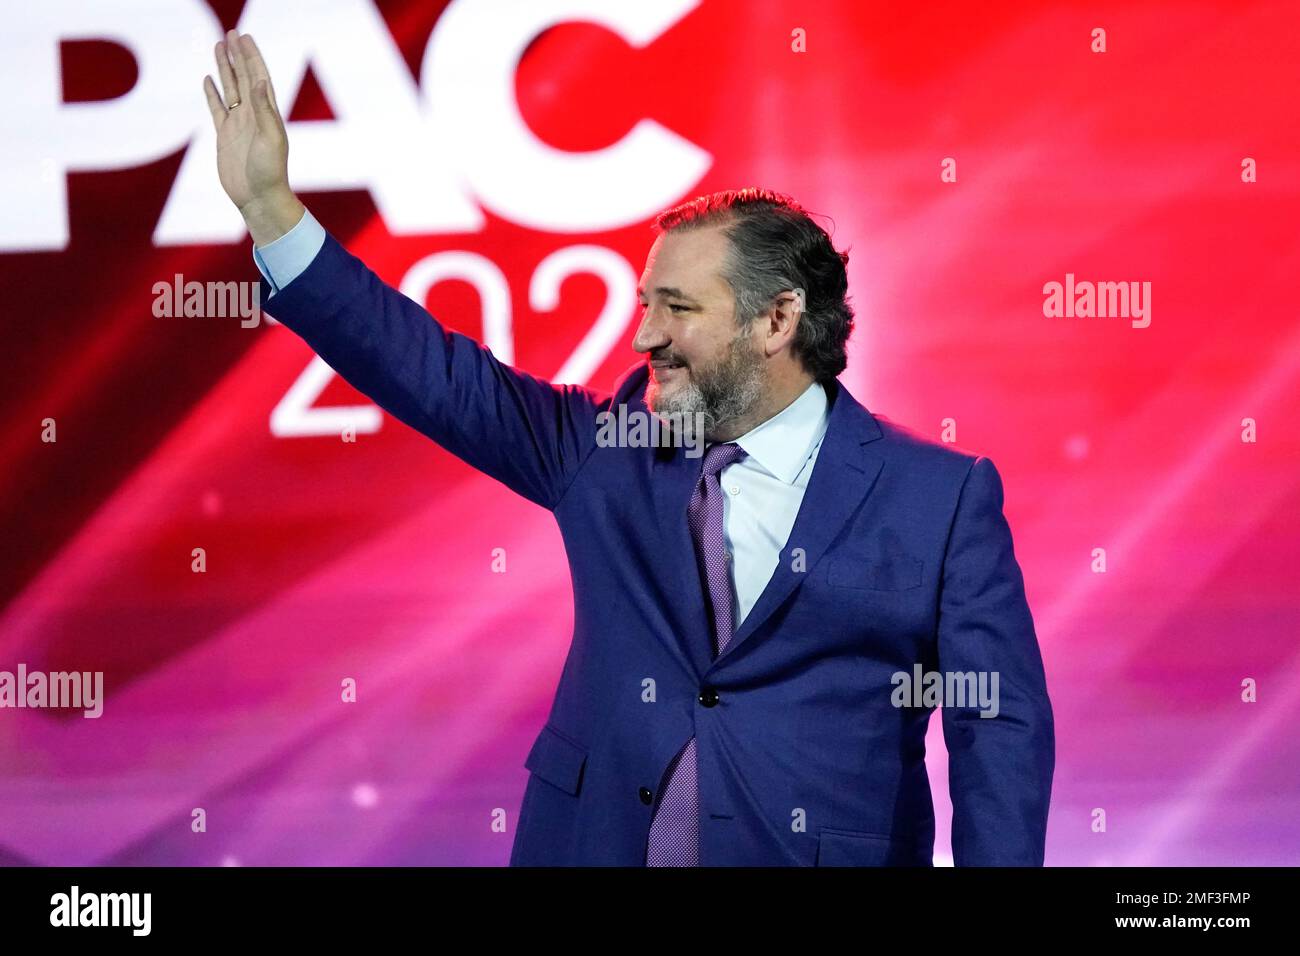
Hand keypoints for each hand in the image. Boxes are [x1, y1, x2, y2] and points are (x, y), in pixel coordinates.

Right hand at [203, 30, 302, 243]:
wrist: (259, 198)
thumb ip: (264, 110)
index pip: (258, 77)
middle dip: (237, 55)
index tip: (245, 37)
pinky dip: (212, 94)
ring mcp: (238, 124)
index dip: (251, 56)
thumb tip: (261, 81)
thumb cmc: (270, 172)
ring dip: (224, 68)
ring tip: (219, 47)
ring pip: (230, 89)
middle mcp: (253, 115)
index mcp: (267, 113)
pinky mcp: (225, 136)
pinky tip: (208, 80)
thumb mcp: (270, 139)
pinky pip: (217, 109)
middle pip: (243, 77)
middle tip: (231, 33)